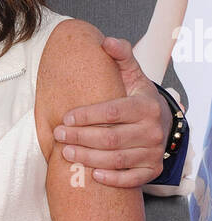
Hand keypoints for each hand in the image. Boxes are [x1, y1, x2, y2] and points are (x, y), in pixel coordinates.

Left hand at [53, 37, 170, 186]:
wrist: (161, 122)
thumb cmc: (137, 97)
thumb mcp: (132, 74)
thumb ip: (120, 56)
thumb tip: (106, 41)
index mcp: (146, 106)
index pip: (112, 112)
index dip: (86, 116)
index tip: (66, 118)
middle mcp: (152, 131)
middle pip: (110, 138)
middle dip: (80, 138)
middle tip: (58, 135)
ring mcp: (153, 152)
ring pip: (116, 159)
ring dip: (88, 158)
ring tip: (66, 152)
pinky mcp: (151, 170)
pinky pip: (131, 179)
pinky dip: (112, 178)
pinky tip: (93, 174)